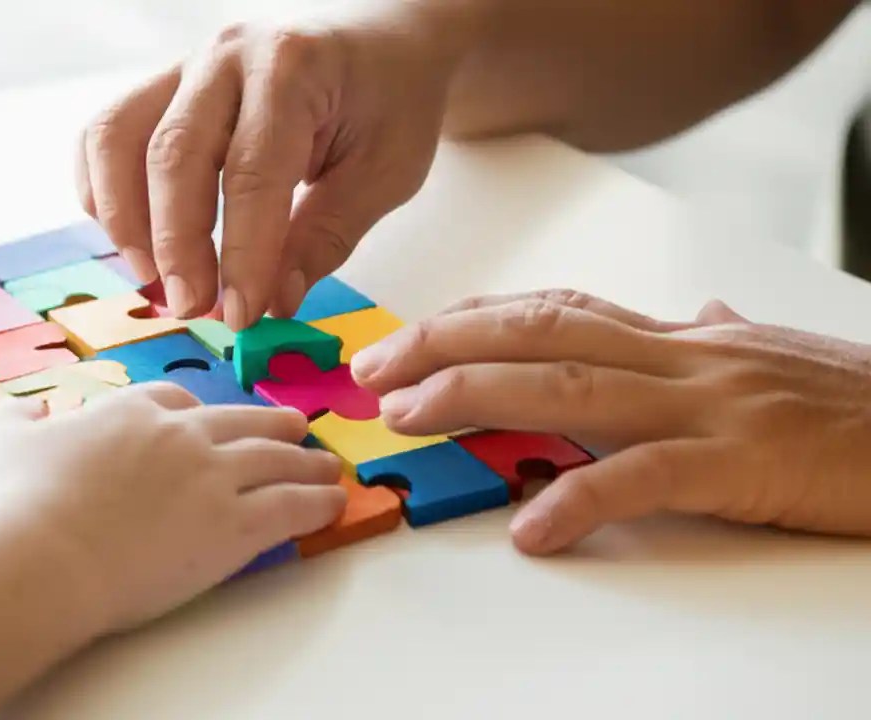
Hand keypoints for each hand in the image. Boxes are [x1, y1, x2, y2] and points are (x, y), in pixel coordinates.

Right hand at [0, 383, 344, 631]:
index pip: (177, 403)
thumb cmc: (19, 501)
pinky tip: (334, 503)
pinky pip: (290, 507)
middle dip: (273, 425)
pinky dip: (317, 503)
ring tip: (326, 466)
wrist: (44, 554)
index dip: (197, 415)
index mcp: (132, 412)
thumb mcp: (5, 439)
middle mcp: (181, 435)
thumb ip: (20, 415)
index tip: (207, 423)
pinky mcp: (232, 525)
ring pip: (276, 461)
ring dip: (306, 462)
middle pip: (241, 422)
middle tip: (296, 429)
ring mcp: (212, 477)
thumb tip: (30, 407)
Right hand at [76, 5, 466, 327]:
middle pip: (173, 154)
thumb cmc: (389, 101)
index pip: (252, 173)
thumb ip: (325, 238)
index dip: (241, 254)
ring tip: (154, 279)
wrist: (381, 41)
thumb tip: (271, 303)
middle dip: (176, 245)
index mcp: (293, 68)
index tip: (241, 315)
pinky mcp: (161, 86)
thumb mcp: (384, 173)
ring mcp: (184, 66)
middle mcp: (227, 56)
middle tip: (193, 308)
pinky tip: (135, 240)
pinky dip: (104, 191)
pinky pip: (105, 135)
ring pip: (117, 138)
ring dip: (125, 220)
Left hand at [351, 289, 870, 555]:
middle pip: (539, 334)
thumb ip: (718, 337)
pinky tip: (531, 527)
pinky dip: (580, 499)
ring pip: (570, 388)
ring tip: (408, 416)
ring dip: (477, 396)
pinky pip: (644, 478)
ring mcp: (707, 408)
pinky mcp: (740, 464)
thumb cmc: (855, 402)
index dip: (476, 317)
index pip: (556, 311)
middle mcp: (679, 358)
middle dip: (446, 345)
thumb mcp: (772, 355)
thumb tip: (694, 312)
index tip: (415, 331)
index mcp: (679, 339)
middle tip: (375, 369)